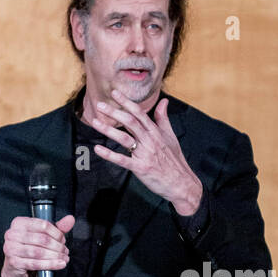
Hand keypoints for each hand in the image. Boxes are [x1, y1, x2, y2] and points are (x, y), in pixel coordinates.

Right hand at [1, 213, 74, 276]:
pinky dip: (50, 264)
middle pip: (42, 239)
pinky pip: (36, 263)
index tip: (63, 240)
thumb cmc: (28, 248)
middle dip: (58, 246)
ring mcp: (11, 248)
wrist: (15, 268)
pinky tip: (59, 264)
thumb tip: (70, 219)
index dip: (57, 233)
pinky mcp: (14, 262)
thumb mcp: (43, 235)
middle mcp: (12, 234)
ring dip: (55, 256)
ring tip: (64, 258)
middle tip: (65, 251)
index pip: (43, 225)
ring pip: (39, 252)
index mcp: (19, 223)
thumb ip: (57, 228)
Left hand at [91, 89, 202, 213]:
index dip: (126, 102)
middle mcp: (150, 140)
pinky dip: (109, 155)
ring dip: (108, 130)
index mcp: (156, 132)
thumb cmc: (175, 161)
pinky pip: (122, 160)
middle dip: (114, 112)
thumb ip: (163, 118)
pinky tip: (98, 149)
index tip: (115, 93)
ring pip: (124, 138)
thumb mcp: (171, 136)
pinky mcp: (141, 168)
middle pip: (130, 122)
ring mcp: (145, 154)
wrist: (182, 183)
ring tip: (95, 122)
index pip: (139, 113)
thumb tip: (164, 101)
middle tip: (100, 105)